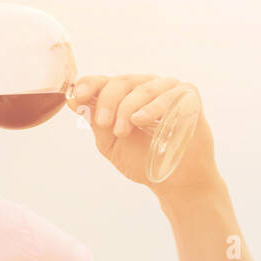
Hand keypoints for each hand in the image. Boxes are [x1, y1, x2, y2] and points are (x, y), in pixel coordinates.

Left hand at [64, 73, 219, 193]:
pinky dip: (153, 106)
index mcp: (125, 96)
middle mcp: (145, 87)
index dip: (89, 84)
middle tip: (103, 123)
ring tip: (121, 130)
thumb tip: (73, 100)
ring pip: (143, 87)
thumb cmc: (143, 160)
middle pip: (121, 81)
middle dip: (108, 101)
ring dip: (127, 107)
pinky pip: (170, 94)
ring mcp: (168, 90)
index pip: (104, 81)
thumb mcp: (111, 143)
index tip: (78, 96)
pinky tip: (140, 120)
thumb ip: (95, 121)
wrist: (173, 180)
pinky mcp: (188, 97)